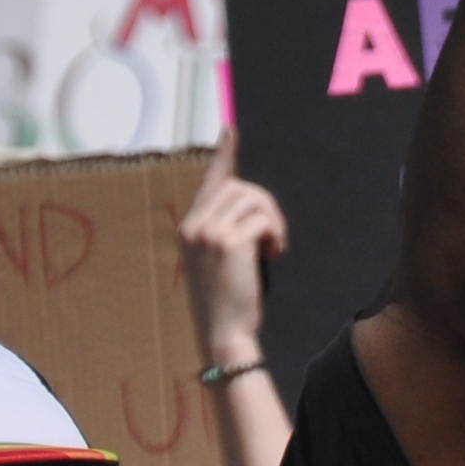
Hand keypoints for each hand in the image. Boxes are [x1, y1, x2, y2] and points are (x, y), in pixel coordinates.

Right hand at [179, 138, 286, 367]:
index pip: (209, 182)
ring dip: (272, 220)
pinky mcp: (228, 242)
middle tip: (275, 236)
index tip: (231, 130)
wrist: (223, 335)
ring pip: (252, 199)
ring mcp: (208, 232)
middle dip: (264, 204)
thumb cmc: (227, 303)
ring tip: (274, 247)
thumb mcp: (219, 262)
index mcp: (189, 228)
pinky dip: (275, 233)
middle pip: (238, 186)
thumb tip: (253, 208)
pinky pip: (263, 219)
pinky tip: (274, 254)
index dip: (224, 155)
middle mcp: (194, 225)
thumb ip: (226, 231)